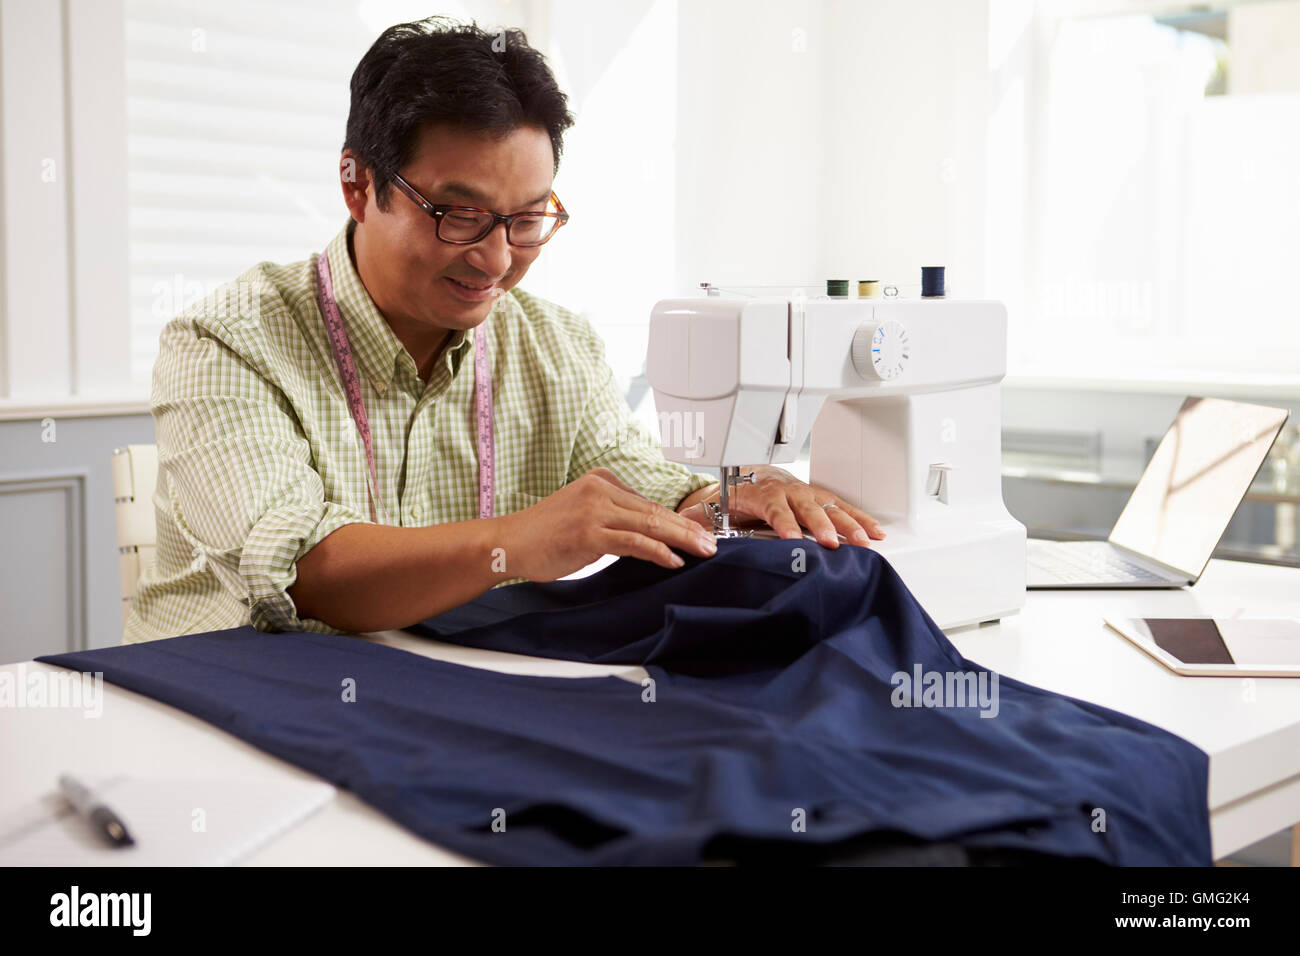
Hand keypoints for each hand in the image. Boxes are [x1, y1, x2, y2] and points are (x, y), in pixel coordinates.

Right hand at [498, 468, 717, 580]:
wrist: (507, 543)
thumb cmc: (543, 535)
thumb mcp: (582, 515)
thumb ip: (613, 517)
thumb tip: (649, 533)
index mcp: (600, 481)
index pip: (648, 503)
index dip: (677, 520)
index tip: (699, 533)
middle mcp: (600, 489)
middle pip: (655, 511)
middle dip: (688, 529)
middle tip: (712, 543)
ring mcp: (594, 510)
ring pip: (649, 524)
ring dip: (681, 540)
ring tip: (703, 551)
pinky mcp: (588, 532)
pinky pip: (633, 541)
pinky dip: (657, 551)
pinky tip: (673, 560)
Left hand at [678, 465, 885, 548]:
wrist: (750, 473)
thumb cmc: (735, 493)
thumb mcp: (714, 504)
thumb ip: (701, 518)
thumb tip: (688, 531)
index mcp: (762, 493)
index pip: (775, 510)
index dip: (784, 524)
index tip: (791, 540)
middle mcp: (788, 491)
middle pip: (808, 508)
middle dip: (821, 526)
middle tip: (832, 543)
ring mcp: (807, 493)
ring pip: (831, 506)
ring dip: (848, 524)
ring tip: (865, 541)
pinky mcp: (820, 497)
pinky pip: (843, 506)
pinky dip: (861, 518)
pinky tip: (877, 531)